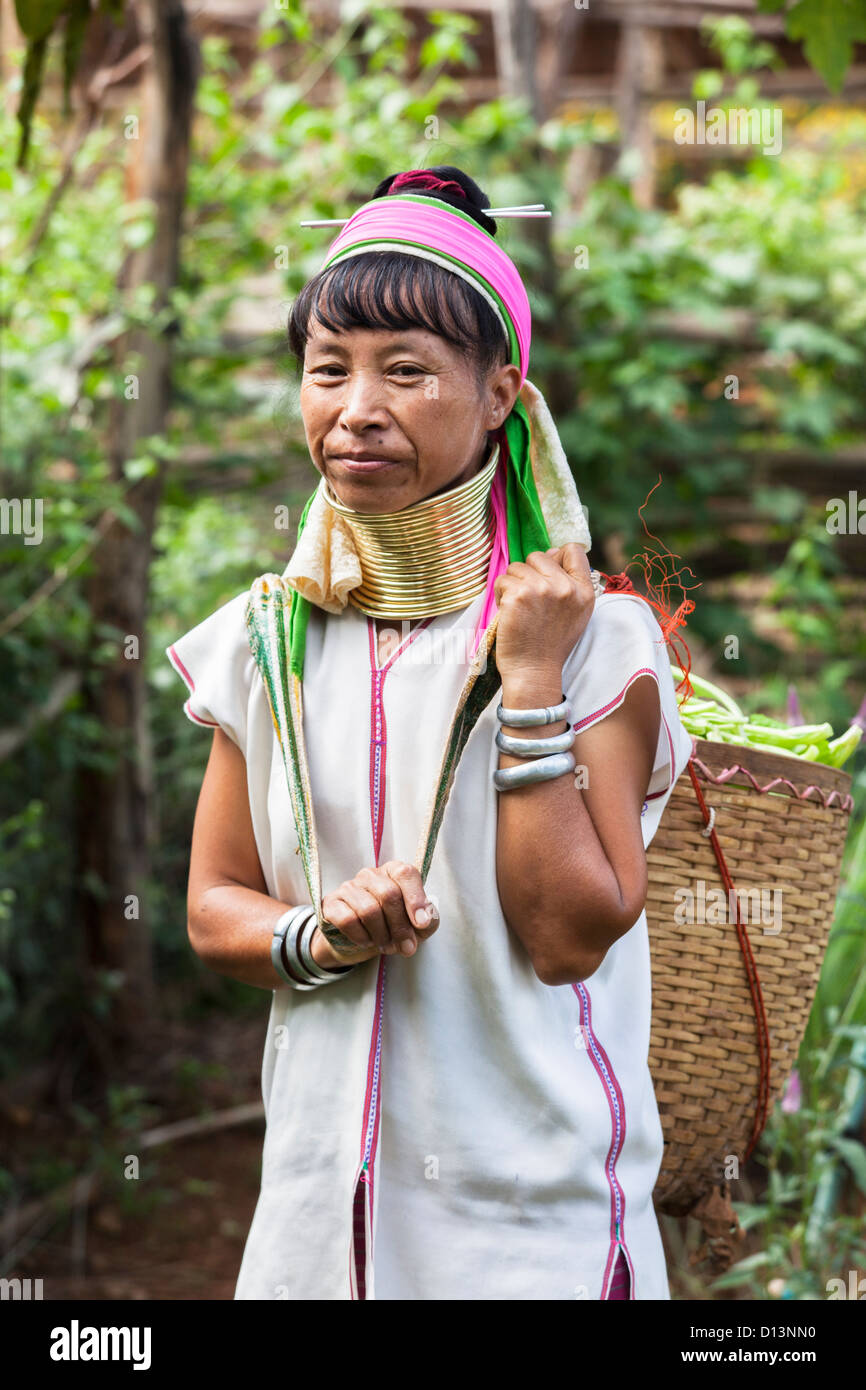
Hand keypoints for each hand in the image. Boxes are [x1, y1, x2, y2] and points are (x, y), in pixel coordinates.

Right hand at [313, 861, 438, 967]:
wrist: (360, 941)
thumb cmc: (392, 926)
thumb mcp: (417, 926)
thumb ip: (429, 919)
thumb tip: (427, 916)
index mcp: (393, 872)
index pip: (405, 873)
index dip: (416, 898)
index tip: (421, 924)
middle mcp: (370, 875)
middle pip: (389, 894)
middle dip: (400, 926)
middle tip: (406, 947)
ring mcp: (349, 887)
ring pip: (369, 909)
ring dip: (382, 935)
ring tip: (386, 946)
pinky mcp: (332, 904)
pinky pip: (348, 920)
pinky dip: (361, 936)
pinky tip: (367, 941)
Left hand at [493, 544, 594, 682]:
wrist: (534, 671)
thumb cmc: (550, 644)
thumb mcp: (575, 613)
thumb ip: (569, 584)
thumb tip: (552, 553)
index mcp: (584, 591)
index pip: (574, 550)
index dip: (557, 558)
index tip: (547, 576)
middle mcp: (565, 587)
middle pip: (540, 556)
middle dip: (529, 573)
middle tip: (529, 599)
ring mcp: (541, 589)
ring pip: (517, 566)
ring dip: (513, 584)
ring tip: (519, 608)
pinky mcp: (518, 595)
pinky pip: (502, 580)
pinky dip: (500, 595)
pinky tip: (509, 613)